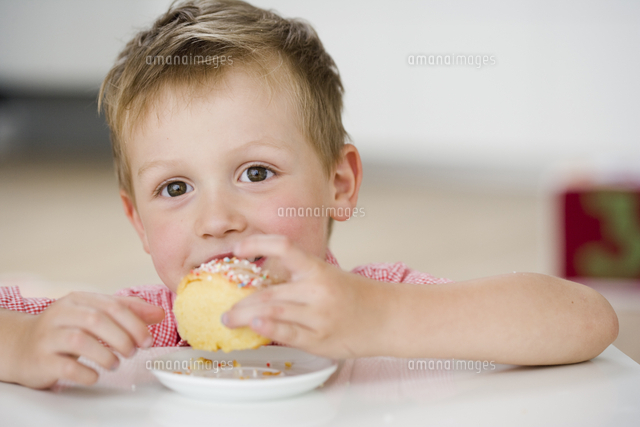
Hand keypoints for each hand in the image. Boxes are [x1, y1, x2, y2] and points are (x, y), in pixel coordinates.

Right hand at [8, 292, 163, 388]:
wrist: (21, 345)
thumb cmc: (66, 329)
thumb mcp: (95, 314)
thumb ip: (127, 312)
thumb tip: (160, 313)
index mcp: (78, 299)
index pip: (112, 306)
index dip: (135, 323)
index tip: (148, 339)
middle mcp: (61, 314)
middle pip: (97, 320)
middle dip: (122, 338)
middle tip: (133, 352)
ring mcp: (48, 337)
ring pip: (80, 341)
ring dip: (106, 354)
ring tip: (115, 363)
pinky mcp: (40, 360)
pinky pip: (65, 367)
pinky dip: (86, 372)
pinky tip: (96, 375)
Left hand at [223, 235, 390, 357]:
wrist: (388, 317)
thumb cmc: (356, 297)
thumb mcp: (329, 277)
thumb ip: (299, 280)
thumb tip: (261, 287)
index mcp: (318, 269)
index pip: (283, 248)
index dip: (258, 245)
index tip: (238, 249)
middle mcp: (317, 290)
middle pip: (269, 292)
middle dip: (241, 300)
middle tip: (224, 306)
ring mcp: (318, 315)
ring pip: (273, 312)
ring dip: (245, 316)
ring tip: (230, 319)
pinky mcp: (320, 338)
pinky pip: (289, 333)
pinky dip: (269, 329)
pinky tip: (255, 328)